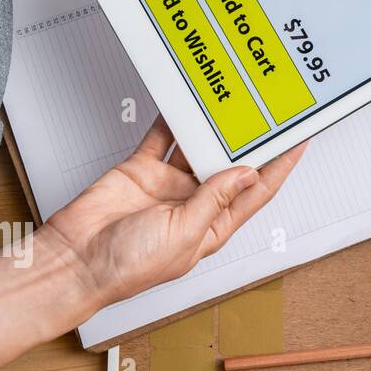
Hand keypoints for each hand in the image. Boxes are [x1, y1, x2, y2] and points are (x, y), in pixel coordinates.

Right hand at [43, 116, 304, 308]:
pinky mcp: (142, 171)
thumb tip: (246, 174)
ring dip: (213, 129)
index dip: (280, 167)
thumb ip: (214, 200)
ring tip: (232, 103)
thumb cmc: (125, 268)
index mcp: (212, 227)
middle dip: (249, 142)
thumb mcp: (182, 235)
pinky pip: (162, 139)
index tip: (299, 142)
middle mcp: (195, 204)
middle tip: (267, 113)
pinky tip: (185, 104)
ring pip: (198, 148)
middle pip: (231, 165)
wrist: (72, 262)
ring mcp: (168, 186)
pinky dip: (173, 121)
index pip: (256, 192)